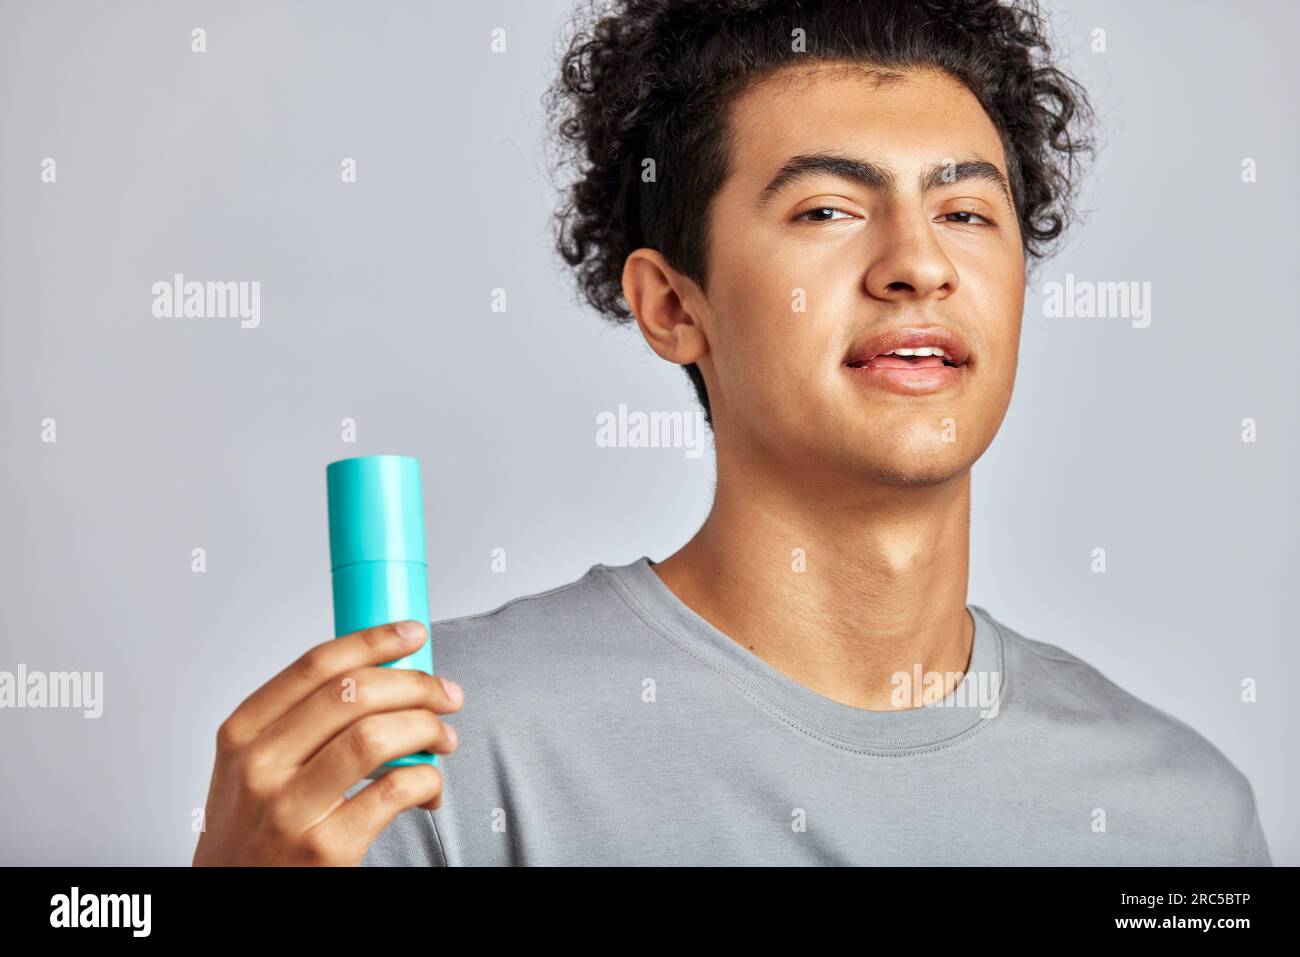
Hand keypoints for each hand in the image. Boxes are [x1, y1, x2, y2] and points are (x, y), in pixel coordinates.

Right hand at [192, 620, 461, 865]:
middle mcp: (259, 766)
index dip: (374, 640)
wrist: (236, 898)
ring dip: (426, 728)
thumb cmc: (255, 830)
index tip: (412, 634)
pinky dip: (428, 780)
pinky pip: (395, 791)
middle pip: (353, 693)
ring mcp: (289, 808)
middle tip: (446, 694)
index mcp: (243, 733)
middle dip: (416, 684)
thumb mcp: (252, 766)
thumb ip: (301, 721)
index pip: (317, 665)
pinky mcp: (324, 848)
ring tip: (443, 740)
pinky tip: (429, 787)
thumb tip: (387, 676)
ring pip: (376, 736)